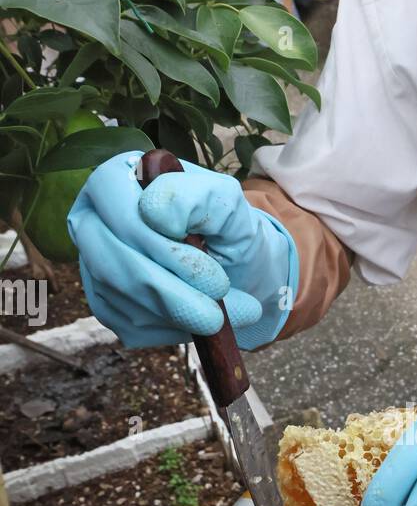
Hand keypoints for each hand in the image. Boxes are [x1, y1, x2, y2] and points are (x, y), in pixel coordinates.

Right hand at [68, 151, 297, 348]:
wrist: (235, 270)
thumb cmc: (228, 231)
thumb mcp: (228, 206)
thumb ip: (198, 196)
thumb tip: (153, 210)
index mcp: (118, 177)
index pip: (121, 213)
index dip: (164, 250)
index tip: (215, 279)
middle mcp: (93, 216)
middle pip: (113, 262)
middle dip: (169, 295)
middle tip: (217, 318)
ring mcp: (92, 259)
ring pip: (119, 297)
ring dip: (172, 316)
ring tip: (218, 320)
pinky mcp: (101, 299)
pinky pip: (124, 322)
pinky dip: (165, 329)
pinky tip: (194, 322)